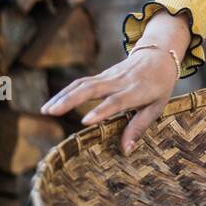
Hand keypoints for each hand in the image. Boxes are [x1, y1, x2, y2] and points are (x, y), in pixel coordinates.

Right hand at [41, 47, 178, 154]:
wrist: (158, 56)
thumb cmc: (159, 86)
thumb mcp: (157, 107)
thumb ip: (139, 127)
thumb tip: (126, 150)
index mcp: (137, 91)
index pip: (117, 101)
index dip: (101, 111)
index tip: (85, 121)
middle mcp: (119, 81)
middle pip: (92, 88)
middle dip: (70, 100)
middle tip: (52, 113)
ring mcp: (109, 76)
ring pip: (82, 83)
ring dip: (62, 96)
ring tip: (46, 111)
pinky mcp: (101, 75)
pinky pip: (81, 82)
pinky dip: (65, 92)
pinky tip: (52, 103)